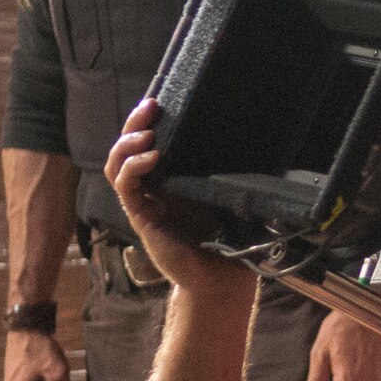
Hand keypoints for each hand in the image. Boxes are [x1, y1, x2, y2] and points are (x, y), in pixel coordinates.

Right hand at [105, 99, 253, 305]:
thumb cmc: (228, 239)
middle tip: (149, 106)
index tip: (160, 101)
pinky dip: (133, 169)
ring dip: (126, 145)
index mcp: (171, 179)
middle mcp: (153, 188)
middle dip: (133, 124)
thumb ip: (234, 174)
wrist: (220, 278)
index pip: (150, 144)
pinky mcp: (141, 217)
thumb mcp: (231, 197)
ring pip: (118, 165)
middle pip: (128, 149)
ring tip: (145, 134)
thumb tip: (261, 141)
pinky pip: (126, 188)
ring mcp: (144, 202)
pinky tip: (151, 158)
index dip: (149, 122)